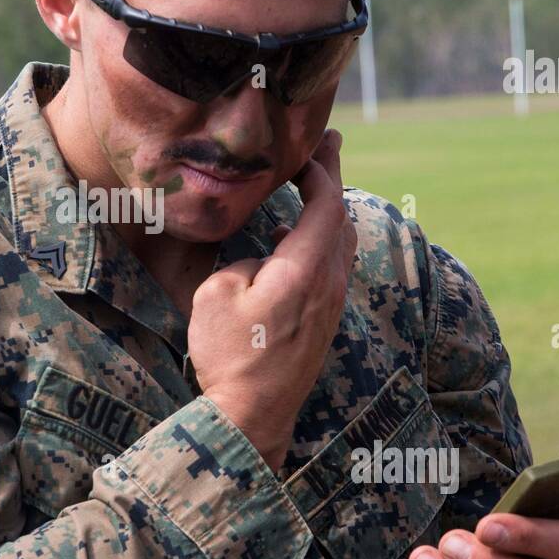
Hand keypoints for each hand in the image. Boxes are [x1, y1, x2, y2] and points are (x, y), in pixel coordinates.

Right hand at [190, 129, 357, 471]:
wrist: (253, 415)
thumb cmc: (230, 354)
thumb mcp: (217, 294)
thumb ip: (242, 262)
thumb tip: (259, 261)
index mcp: (305, 268)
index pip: (326, 203)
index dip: (320, 169)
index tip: (309, 143)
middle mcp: (329, 282)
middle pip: (341, 217)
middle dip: (332, 178)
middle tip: (328, 145)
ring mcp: (331, 304)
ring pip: (341, 242)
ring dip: (330, 209)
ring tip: (316, 184)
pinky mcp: (324, 322)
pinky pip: (333, 266)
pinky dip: (323, 238)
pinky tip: (296, 241)